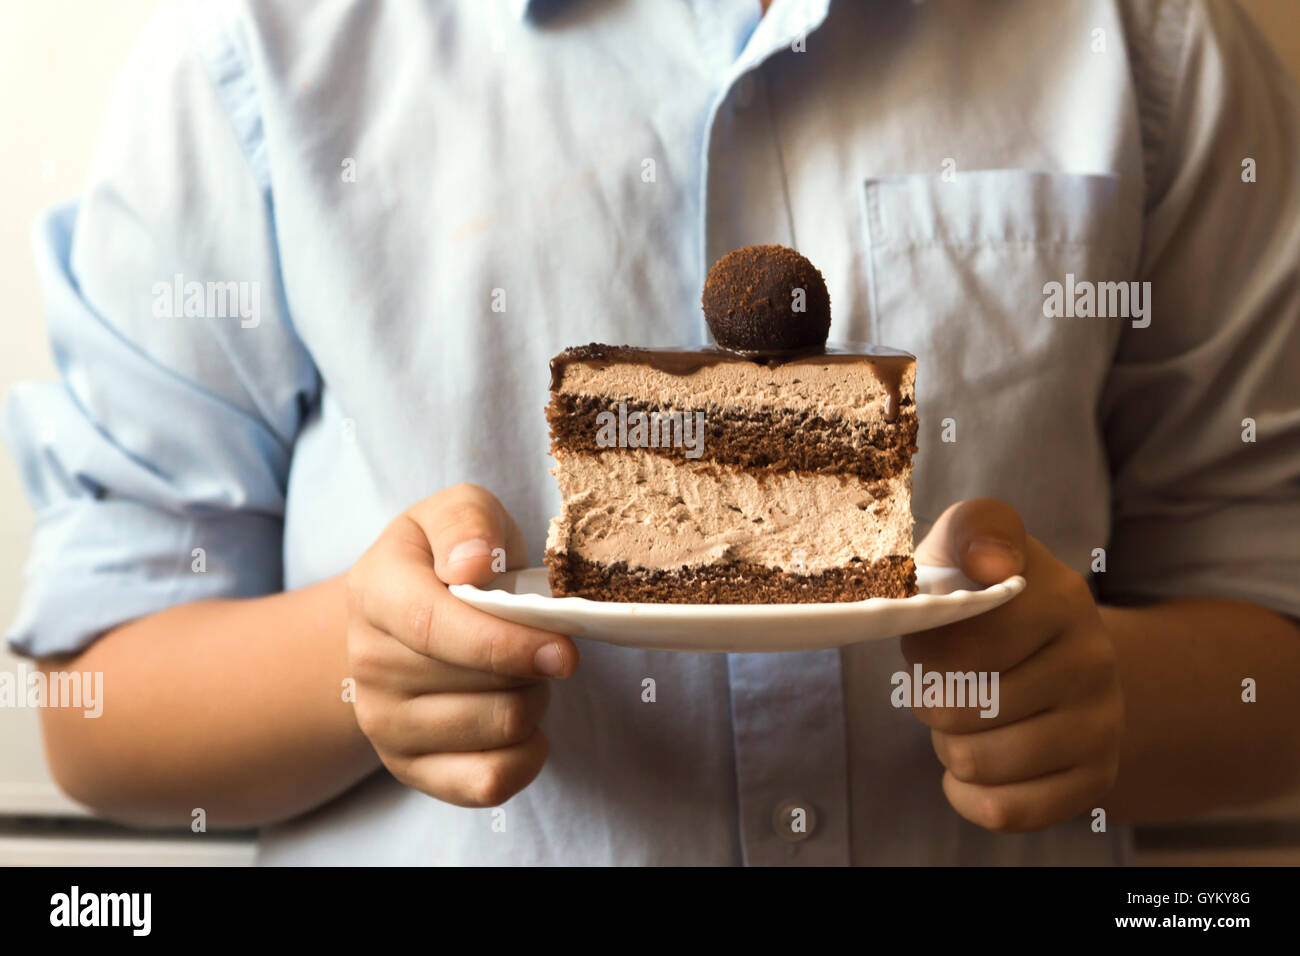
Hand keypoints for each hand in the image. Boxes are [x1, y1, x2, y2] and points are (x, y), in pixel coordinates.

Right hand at [346, 483, 577, 806]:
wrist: (409, 611)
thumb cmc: (450, 556)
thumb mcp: (458, 513)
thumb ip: (467, 523)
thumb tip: (470, 565)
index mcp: (375, 591)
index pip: (435, 628)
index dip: (505, 644)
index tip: (563, 650)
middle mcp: (369, 663)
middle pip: (483, 685)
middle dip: (533, 663)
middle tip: (535, 639)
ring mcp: (384, 722)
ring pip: (498, 730)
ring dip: (534, 700)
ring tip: (521, 671)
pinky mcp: (411, 768)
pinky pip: (489, 784)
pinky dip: (528, 755)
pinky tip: (524, 721)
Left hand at [901, 499, 1123, 832]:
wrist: (1058, 646)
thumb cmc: (986, 593)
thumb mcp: (971, 544)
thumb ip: (973, 531)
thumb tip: (992, 562)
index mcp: (1059, 596)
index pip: (956, 650)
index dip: (920, 652)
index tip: (930, 636)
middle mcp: (1093, 658)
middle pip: (958, 711)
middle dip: (930, 700)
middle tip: (946, 681)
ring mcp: (1103, 723)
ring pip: (979, 763)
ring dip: (950, 746)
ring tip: (966, 716)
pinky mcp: (1096, 777)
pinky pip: (1006, 811)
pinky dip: (969, 794)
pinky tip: (975, 764)